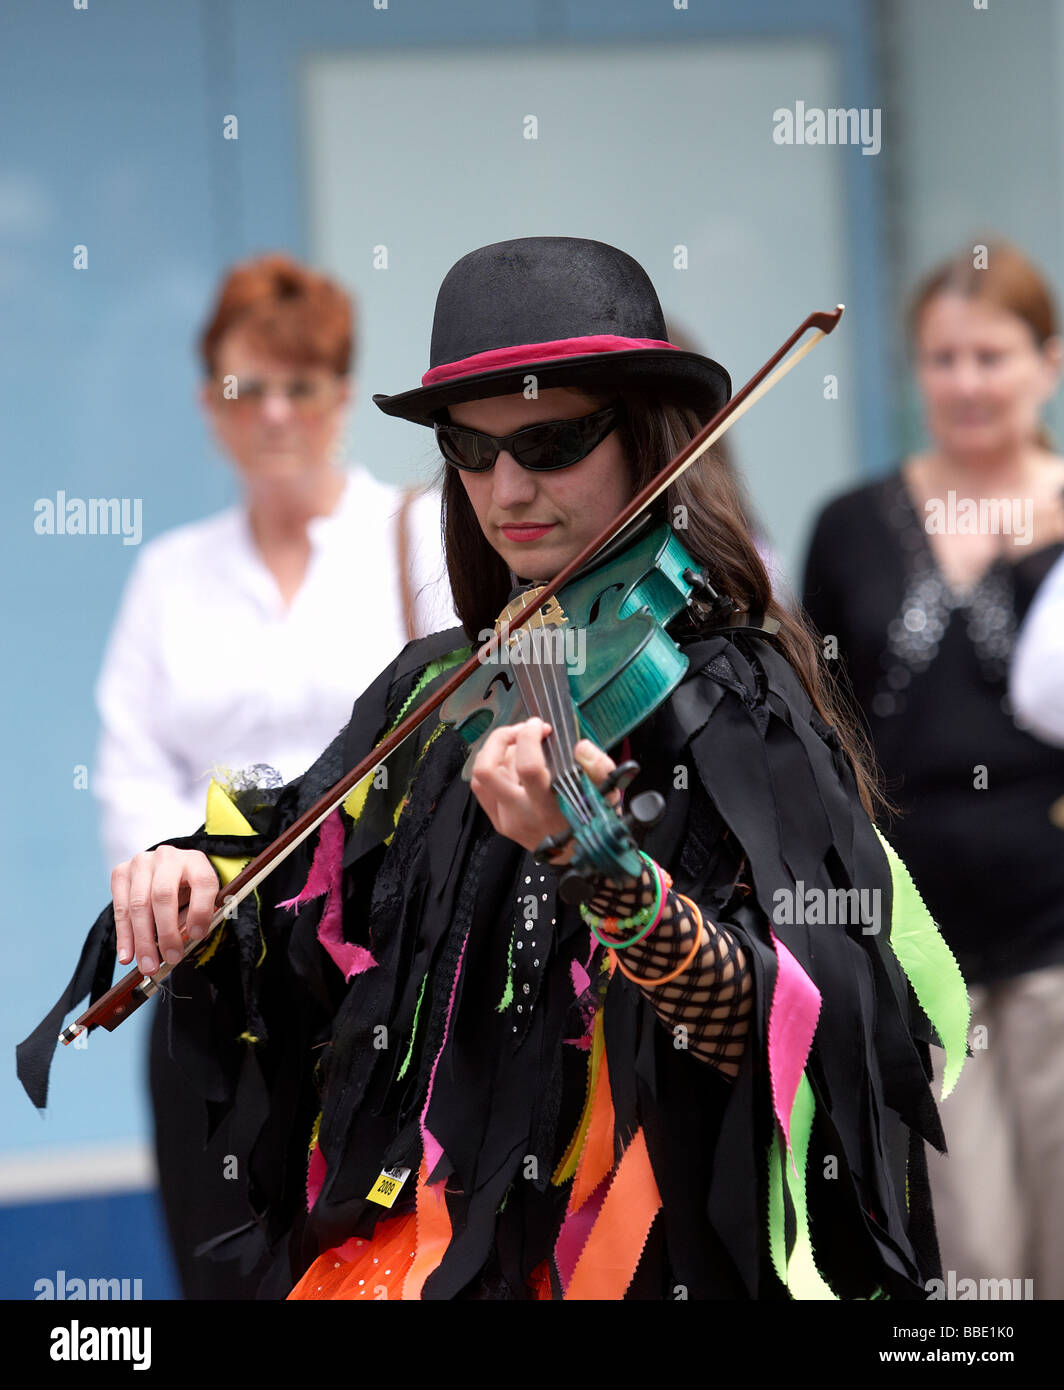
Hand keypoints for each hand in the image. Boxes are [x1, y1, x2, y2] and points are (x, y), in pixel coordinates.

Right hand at [111, 847, 220, 975]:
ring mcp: (141, 862)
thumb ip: (194, 918)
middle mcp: (168, 857)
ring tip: (147, 965)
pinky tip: (127, 956)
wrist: (164, 869)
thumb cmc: (187, 890)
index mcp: (196, 861)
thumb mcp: (199, 899)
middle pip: (163, 896)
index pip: (203, 883)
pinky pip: (120, 909)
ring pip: (138, 904)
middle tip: (171, 959)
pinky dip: (124, 936)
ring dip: (142, 940)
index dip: (200, 911)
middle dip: (166, 932)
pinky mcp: (120, 872)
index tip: (197, 936)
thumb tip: (181, 944)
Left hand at [469, 718, 619, 859]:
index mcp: (549, 809)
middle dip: (500, 739)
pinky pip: (483, 787)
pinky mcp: (498, 822)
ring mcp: (506, 820)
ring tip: (521, 746)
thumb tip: (580, 746)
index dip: (529, 737)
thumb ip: (599, 767)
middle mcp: (522, 815)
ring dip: (497, 751)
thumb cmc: (592, 820)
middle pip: (487, 770)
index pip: (527, 767)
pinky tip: (514, 763)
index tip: (541, 726)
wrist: (579, 855)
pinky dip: (494, 767)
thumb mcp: (608, 794)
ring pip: (480, 776)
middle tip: (522, 730)